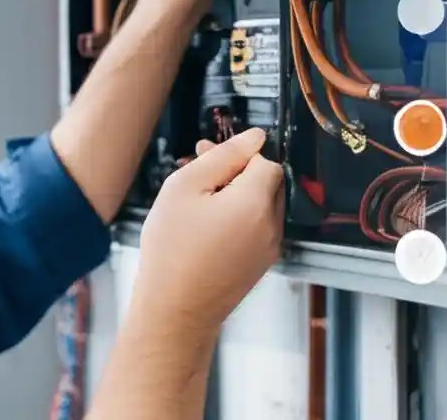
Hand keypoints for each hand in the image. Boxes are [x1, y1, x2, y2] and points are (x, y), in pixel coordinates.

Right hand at [130, 127, 283, 331]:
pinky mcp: (260, 264)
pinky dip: (236, 219)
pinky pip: (256, 228)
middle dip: (237, 173)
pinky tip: (204, 226)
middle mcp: (272, 225)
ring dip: (235, 196)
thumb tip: (255, 137)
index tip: (207, 157)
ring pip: (261, 205)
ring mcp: (269, 248)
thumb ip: (223, 156)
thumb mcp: (185, 187)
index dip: (237, 155)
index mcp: (257, 202)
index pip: (265, 160)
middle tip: (197, 174)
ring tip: (196, 202)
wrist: (175, 309)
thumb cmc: (173, 248)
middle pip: (267, 182)